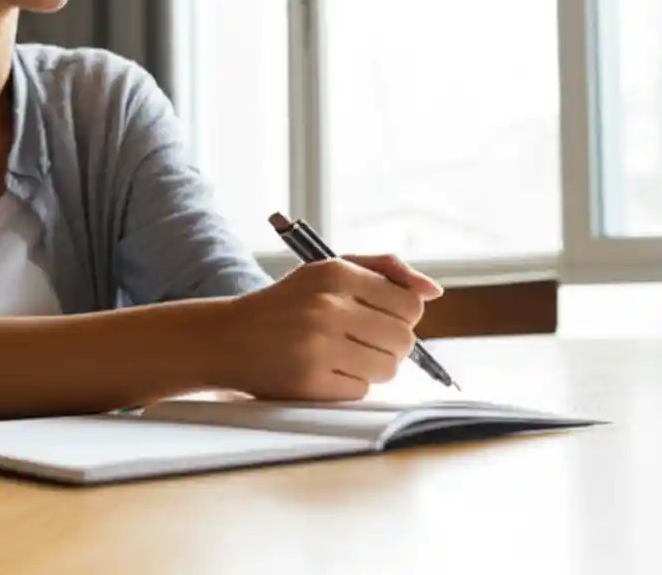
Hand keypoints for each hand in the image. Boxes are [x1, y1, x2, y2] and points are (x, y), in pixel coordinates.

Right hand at [218, 255, 443, 400]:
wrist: (227, 338)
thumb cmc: (288, 305)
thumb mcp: (327, 272)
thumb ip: (384, 271)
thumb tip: (434, 290)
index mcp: (335, 274)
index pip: (410, 303)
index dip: (403, 315)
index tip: (382, 316)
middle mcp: (327, 307)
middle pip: (404, 339)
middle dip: (391, 344)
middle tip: (363, 339)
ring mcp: (318, 347)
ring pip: (388, 368)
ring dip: (374, 366)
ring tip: (345, 356)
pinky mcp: (310, 383)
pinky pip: (362, 390)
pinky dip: (351, 384)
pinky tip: (326, 371)